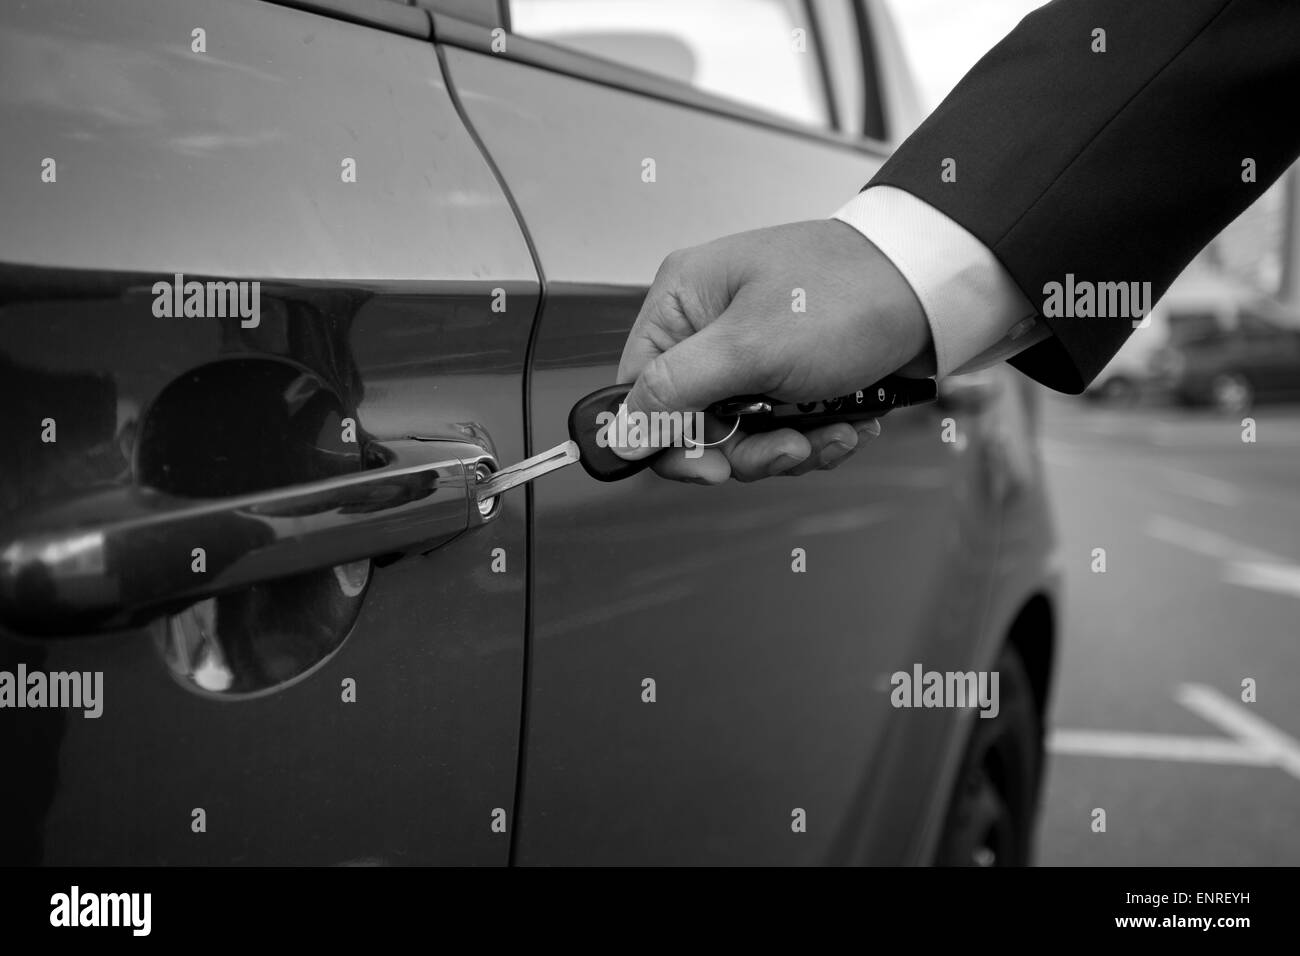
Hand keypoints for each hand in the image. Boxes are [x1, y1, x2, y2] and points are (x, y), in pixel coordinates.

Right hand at [615, 219, 934, 483]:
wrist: (934, 290)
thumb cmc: (847, 295)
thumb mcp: (749, 349)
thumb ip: (674, 392)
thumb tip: (620, 433)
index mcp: (683, 301)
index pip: (638, 389)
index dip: (669, 439)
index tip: (711, 468)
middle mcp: (710, 326)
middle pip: (694, 422)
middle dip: (747, 448)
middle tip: (786, 449)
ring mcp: (753, 351)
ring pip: (742, 434)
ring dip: (789, 448)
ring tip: (831, 433)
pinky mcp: (792, 373)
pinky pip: (781, 427)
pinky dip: (815, 437)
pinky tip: (849, 424)